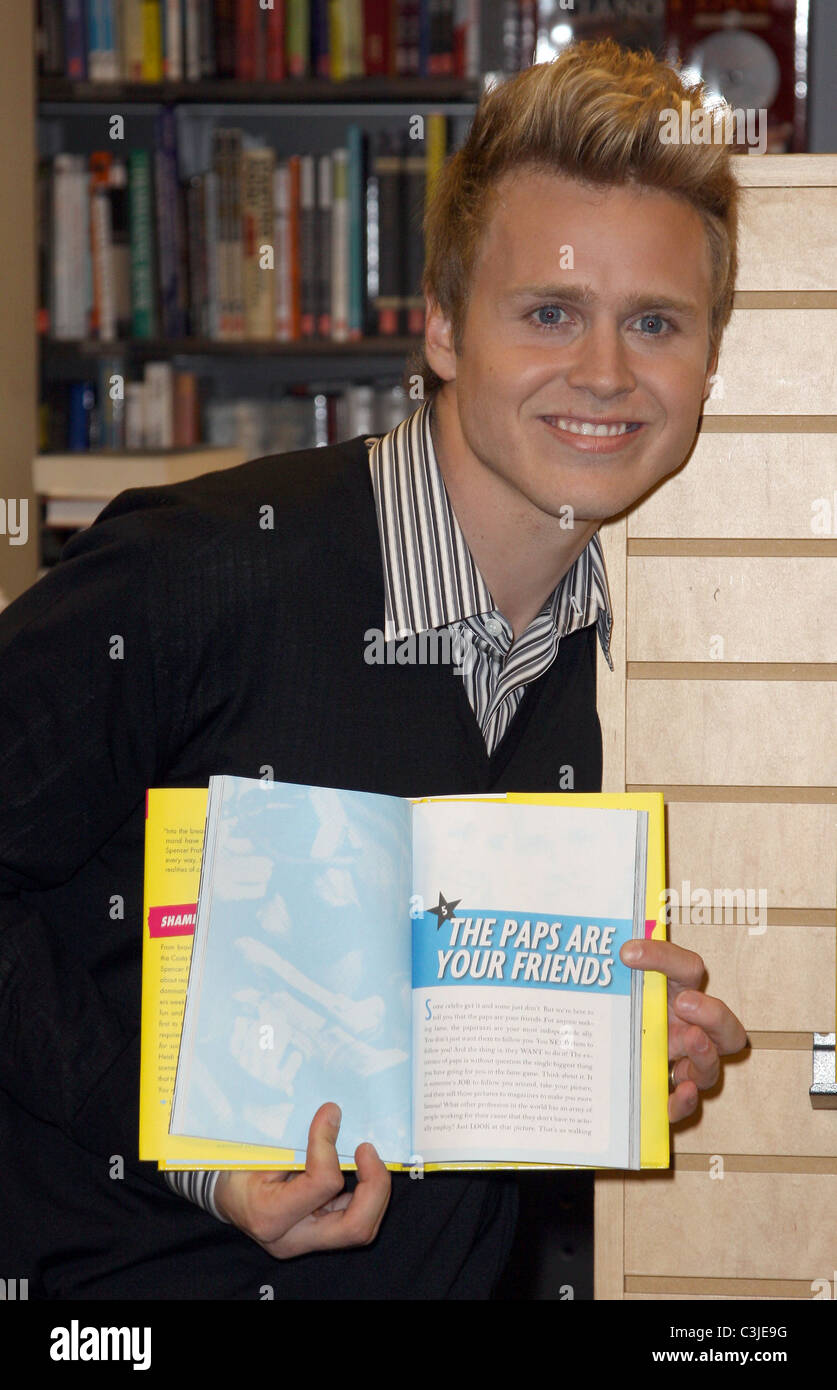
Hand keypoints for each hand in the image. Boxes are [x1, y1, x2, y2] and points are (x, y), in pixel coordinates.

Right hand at [213, 1102, 390, 1257]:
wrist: (222, 1194)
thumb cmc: (235, 1166)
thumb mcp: (258, 1149)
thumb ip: (296, 1138)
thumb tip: (334, 1113)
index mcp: (270, 1216)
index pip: (322, 1184)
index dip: (329, 1146)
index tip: (329, 1115)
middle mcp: (293, 1239)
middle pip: (356, 1226)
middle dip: (374, 1185)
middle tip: (368, 1150)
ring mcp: (307, 1241)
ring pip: (361, 1227)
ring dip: (373, 1190)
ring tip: (366, 1158)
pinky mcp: (316, 1236)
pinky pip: (352, 1219)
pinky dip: (363, 1193)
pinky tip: (356, 1169)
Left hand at [620, 939, 747, 1122]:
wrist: (603, 1062)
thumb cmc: (622, 1018)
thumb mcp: (620, 993)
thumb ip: (619, 976)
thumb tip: (610, 951)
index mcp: (677, 998)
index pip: (685, 969)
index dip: (662, 957)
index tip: (628, 953)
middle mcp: (688, 1032)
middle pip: (724, 1027)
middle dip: (713, 1014)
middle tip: (684, 1001)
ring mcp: (683, 1068)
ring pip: (710, 1067)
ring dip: (705, 1053)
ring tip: (691, 1039)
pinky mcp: (668, 1098)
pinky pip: (684, 1106)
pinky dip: (686, 1101)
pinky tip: (682, 1090)